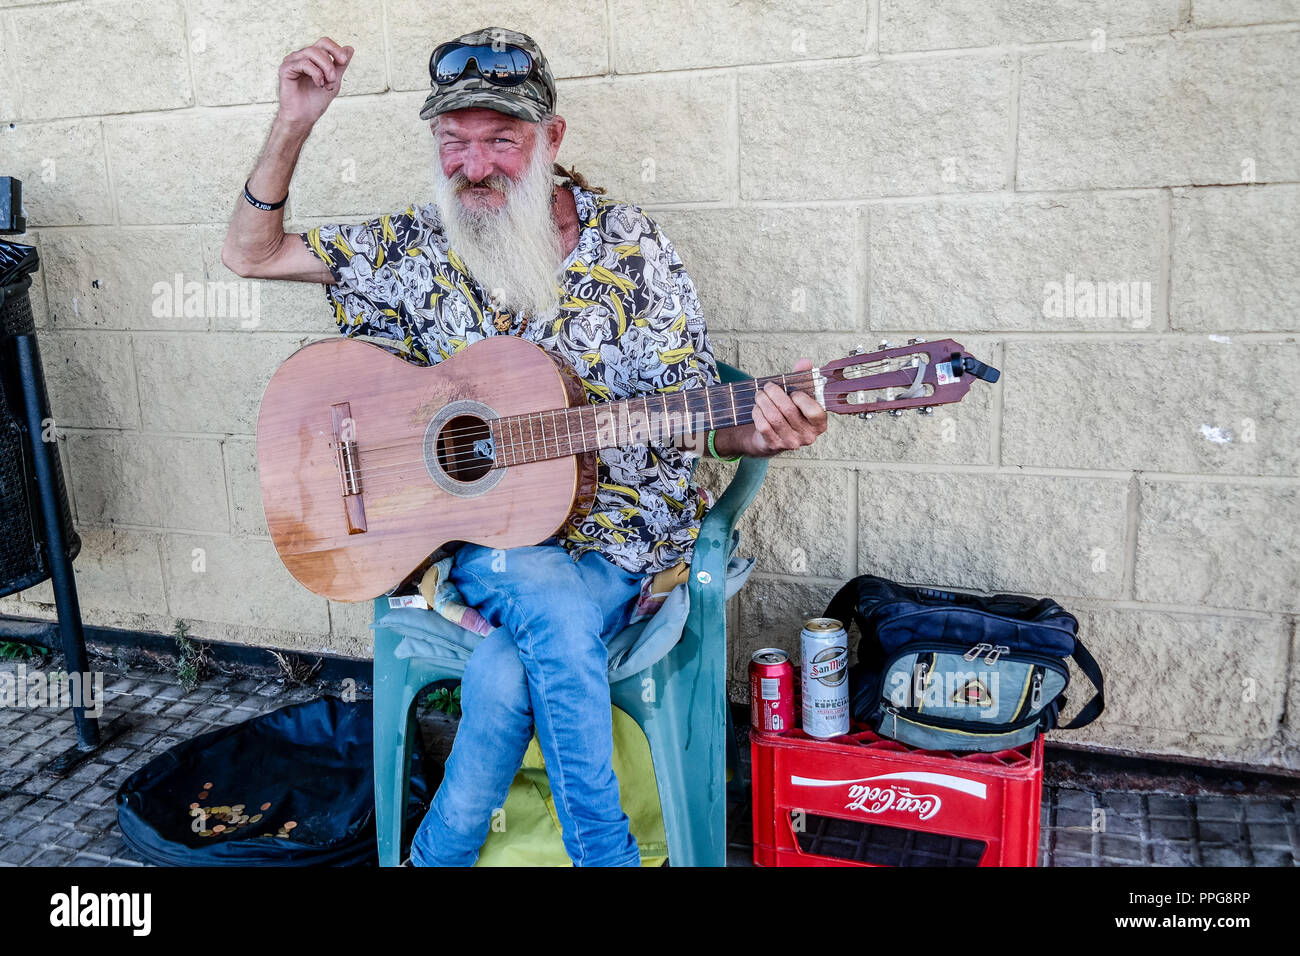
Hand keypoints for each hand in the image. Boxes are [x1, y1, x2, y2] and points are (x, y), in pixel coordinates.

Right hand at [277, 37, 353, 127]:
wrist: (304, 117)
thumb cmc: (316, 100)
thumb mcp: (334, 80)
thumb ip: (340, 65)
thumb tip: (349, 48)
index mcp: (312, 58)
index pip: (324, 42)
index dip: (336, 49)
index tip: (343, 61)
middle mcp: (301, 56)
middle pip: (320, 47)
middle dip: (330, 64)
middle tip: (333, 80)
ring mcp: (292, 61)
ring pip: (312, 53)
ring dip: (325, 69)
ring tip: (326, 84)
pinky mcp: (285, 68)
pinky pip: (303, 63)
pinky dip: (315, 73)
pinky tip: (318, 84)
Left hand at [708, 358, 826, 458]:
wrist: (774, 437)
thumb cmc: (790, 413)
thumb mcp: (800, 396)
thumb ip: (804, 378)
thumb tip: (805, 362)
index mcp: (819, 424)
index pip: (814, 411)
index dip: (801, 398)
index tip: (793, 392)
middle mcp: (807, 436)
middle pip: (789, 410)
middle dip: (775, 394)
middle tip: (768, 387)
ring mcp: (791, 442)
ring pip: (774, 417)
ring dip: (763, 401)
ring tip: (759, 394)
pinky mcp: (774, 445)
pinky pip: (763, 426)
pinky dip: (758, 413)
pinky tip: (757, 408)